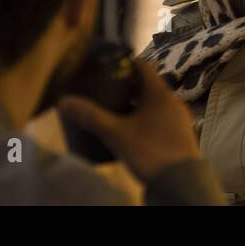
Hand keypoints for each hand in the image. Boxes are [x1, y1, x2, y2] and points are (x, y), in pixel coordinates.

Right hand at [58, 60, 199, 182]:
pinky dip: (146, 116)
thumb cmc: (149, 150)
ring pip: (154, 102)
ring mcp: (179, 118)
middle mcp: (172, 100)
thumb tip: (63, 102)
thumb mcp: (116, 134)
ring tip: (116, 109)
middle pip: (147, 85)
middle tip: (106, 89)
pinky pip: (160, 117)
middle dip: (127, 86)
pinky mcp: (180, 134)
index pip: (142, 66)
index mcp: (160, 93)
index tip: (108, 65)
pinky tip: (133, 128)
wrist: (180, 182)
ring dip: (137, 103)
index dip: (125, 63)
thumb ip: (91, 116)